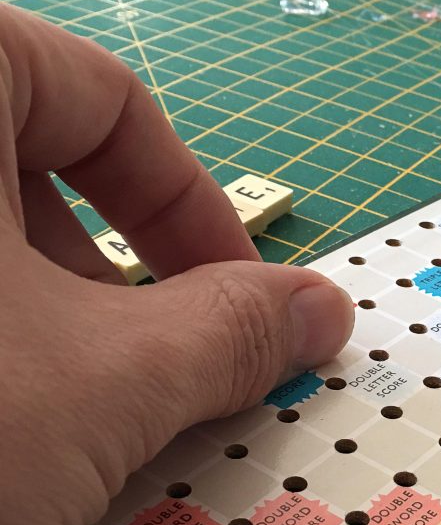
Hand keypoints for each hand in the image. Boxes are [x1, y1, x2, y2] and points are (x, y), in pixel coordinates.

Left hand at [0, 4, 352, 524]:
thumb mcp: (99, 388)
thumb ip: (231, 332)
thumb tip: (325, 310)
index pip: (93, 92)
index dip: (187, 204)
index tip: (234, 304)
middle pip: (10, 165)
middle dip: (108, 280)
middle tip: (150, 382)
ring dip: (34, 329)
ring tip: (60, 432)